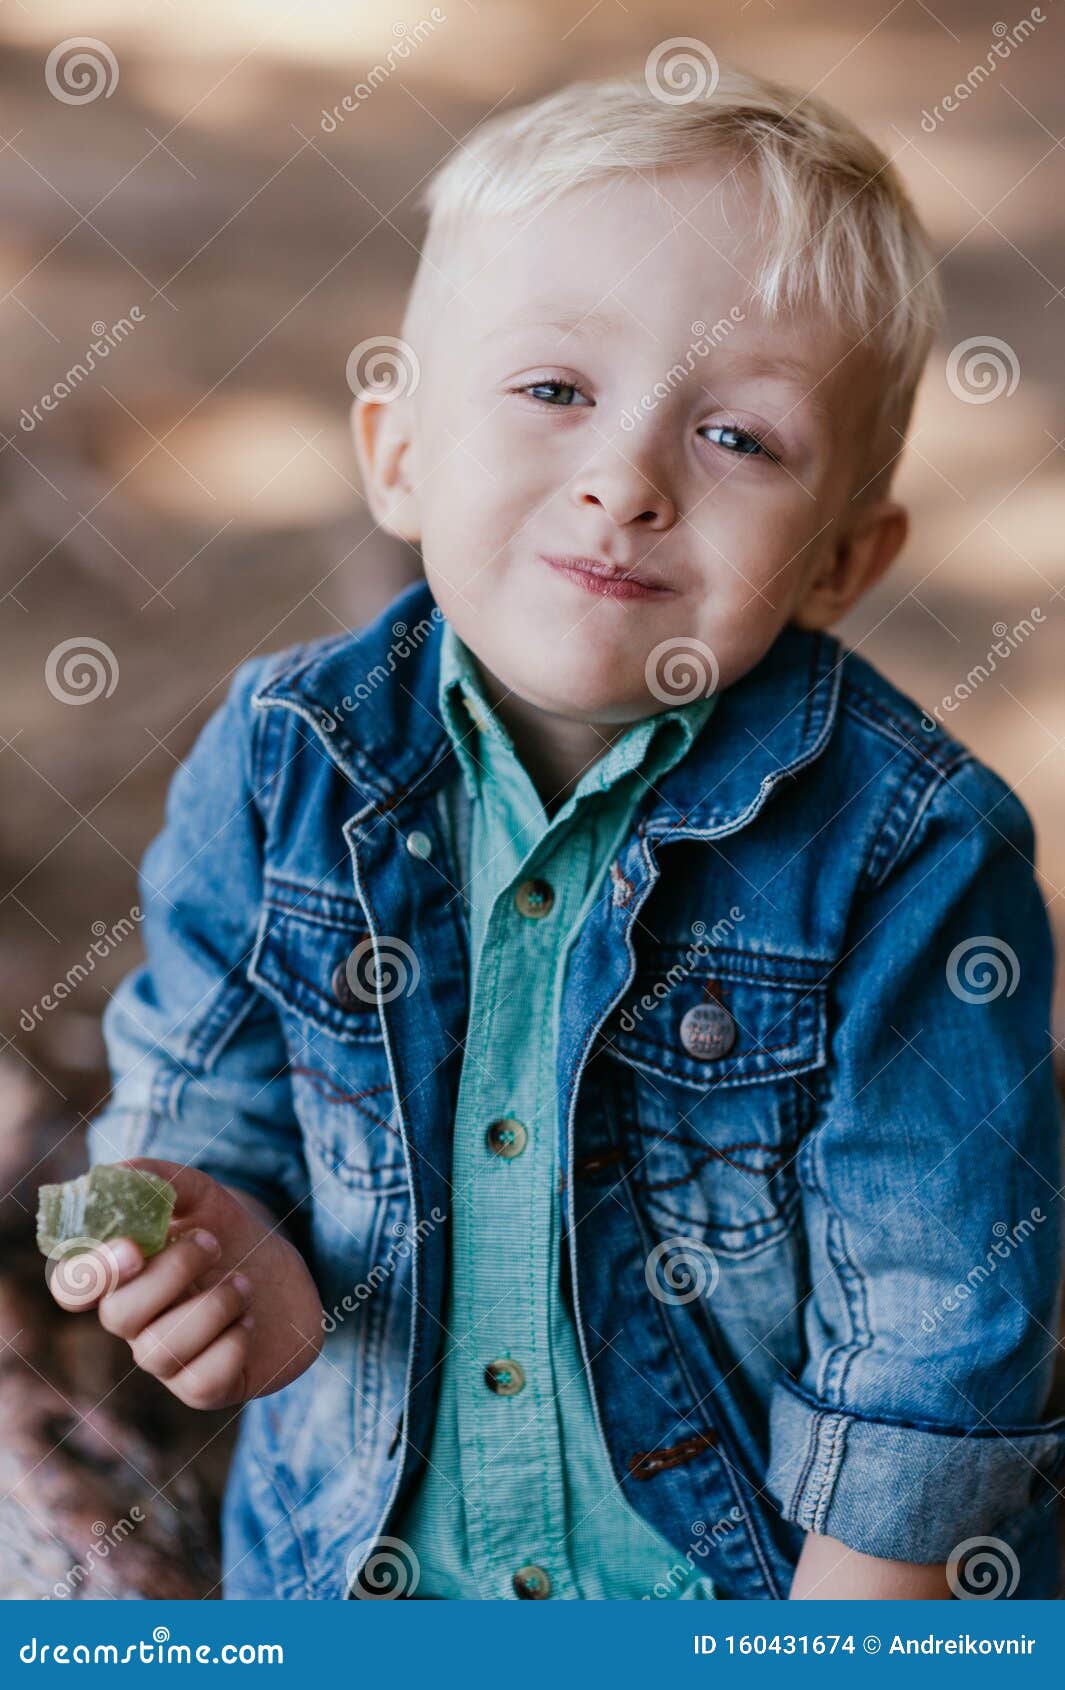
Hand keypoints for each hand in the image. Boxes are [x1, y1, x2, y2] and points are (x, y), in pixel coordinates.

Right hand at [46, 1159, 323, 1409]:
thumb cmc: (231, 1238)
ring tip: (244, 1282)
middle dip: (170, 1274)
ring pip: (160, 1351)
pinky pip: (200, 1383)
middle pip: (118, 1316)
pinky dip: (231, 1345)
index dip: (89, 1274)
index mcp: (123, 1276)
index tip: (134, 1247)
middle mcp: (136, 1322)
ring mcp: (168, 1360)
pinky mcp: (205, 1388)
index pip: (71, 1287)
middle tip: (212, 1242)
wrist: (288, 1279)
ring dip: (211, 1307)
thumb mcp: (203, 1197)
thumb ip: (160, 1181)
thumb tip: (119, 1174)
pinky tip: (250, 1319)